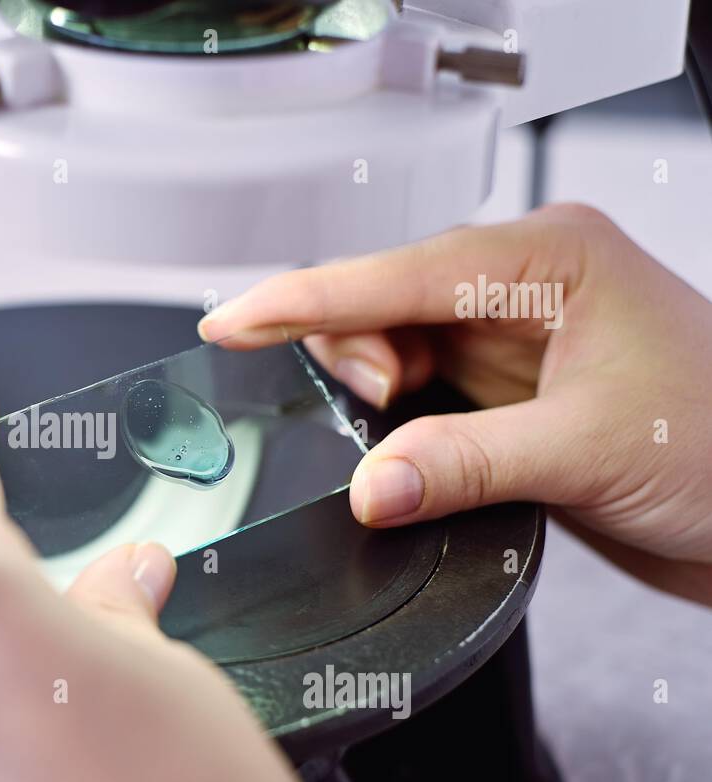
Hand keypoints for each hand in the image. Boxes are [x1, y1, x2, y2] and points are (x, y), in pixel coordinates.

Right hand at [199, 204, 711, 605]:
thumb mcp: (588, 450)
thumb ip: (463, 463)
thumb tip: (369, 485)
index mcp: (548, 259)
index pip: (398, 273)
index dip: (304, 299)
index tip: (232, 319)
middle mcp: (522, 288)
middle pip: (381, 301)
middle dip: (349, 354)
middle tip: (369, 414)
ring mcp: (512, 340)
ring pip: (392, 349)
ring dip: (372, 396)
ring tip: (400, 440)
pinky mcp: (505, 394)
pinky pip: (416, 396)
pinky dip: (394, 426)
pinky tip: (406, 451)